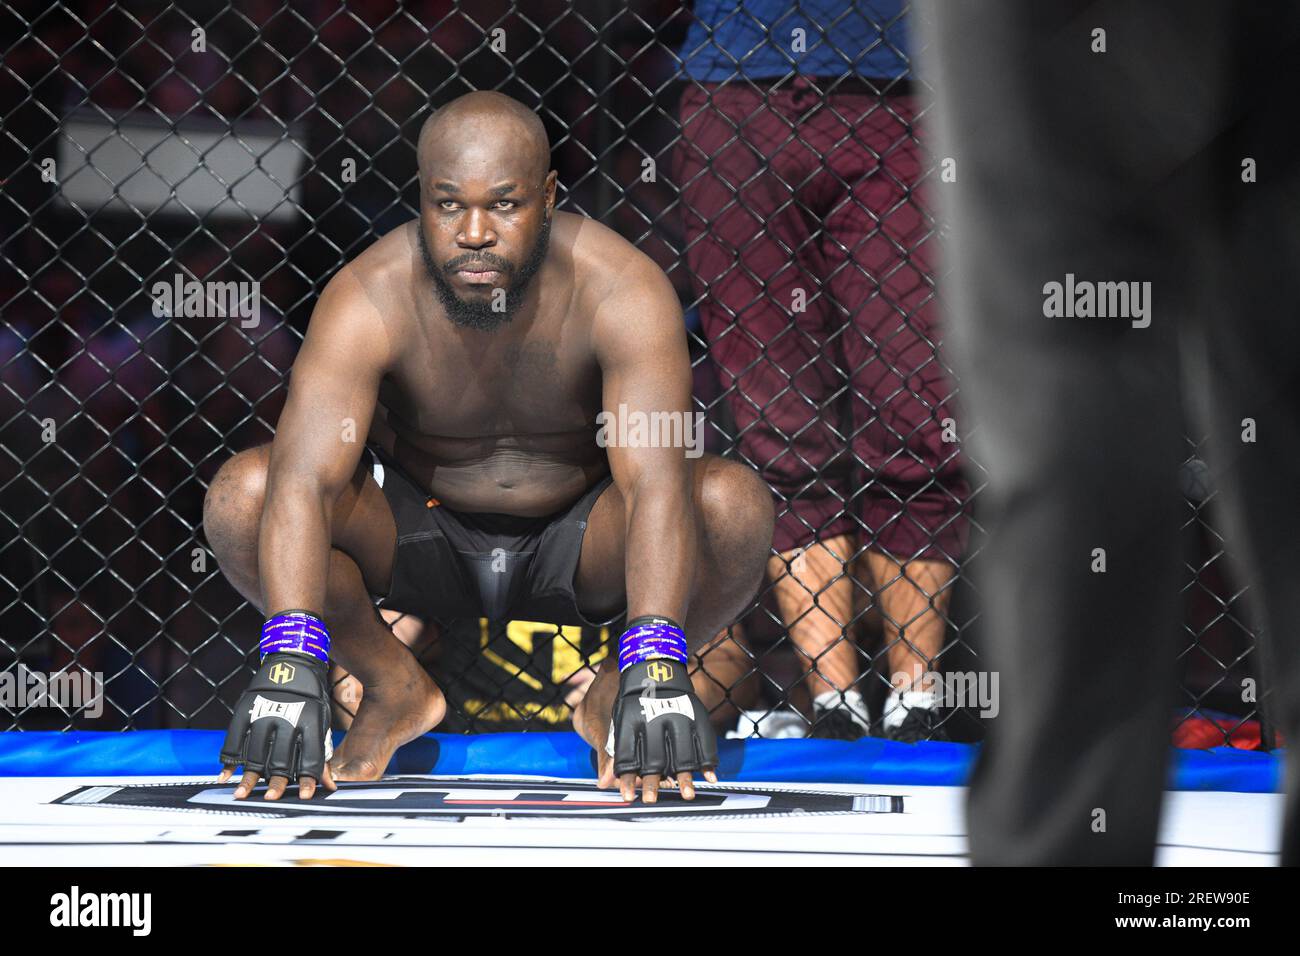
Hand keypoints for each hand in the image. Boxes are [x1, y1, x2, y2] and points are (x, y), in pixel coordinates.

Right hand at [218, 652, 336, 799]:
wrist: (292, 662)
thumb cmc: (310, 699)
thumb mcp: (321, 721)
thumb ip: (322, 754)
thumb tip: (330, 787)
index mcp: (311, 721)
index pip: (312, 756)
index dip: (310, 778)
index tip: (306, 797)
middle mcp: (287, 718)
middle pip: (282, 758)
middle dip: (277, 781)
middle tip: (271, 798)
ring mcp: (263, 714)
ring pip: (256, 752)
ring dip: (249, 775)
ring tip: (242, 794)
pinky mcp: (245, 710)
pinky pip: (233, 738)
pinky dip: (228, 758)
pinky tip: (225, 775)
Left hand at [612, 659, 717, 802]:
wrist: (655, 665)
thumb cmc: (633, 700)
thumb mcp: (619, 718)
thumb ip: (615, 750)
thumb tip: (605, 782)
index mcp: (631, 720)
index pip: (627, 755)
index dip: (626, 778)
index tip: (626, 796)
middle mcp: (654, 719)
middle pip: (654, 759)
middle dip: (652, 782)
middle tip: (651, 800)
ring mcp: (679, 717)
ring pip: (683, 753)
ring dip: (685, 777)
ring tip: (686, 795)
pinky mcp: (697, 715)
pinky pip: (705, 742)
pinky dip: (709, 761)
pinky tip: (710, 777)